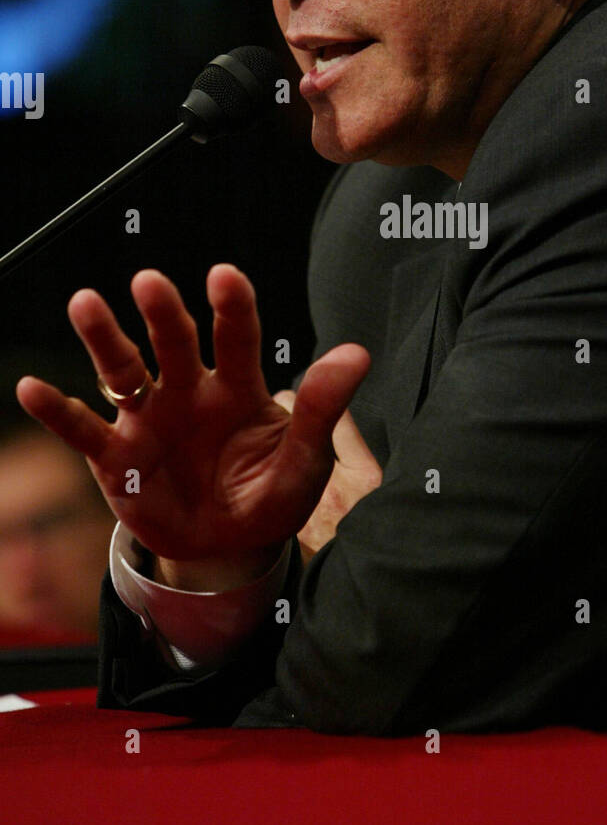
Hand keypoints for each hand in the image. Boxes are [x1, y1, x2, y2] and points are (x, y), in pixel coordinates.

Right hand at [15, 266, 369, 566]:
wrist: (230, 549)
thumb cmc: (270, 495)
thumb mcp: (306, 460)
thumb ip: (322, 408)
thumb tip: (357, 354)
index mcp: (239, 388)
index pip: (237, 337)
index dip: (231, 306)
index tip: (223, 276)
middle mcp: (189, 392)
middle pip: (173, 342)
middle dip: (162, 312)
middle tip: (150, 281)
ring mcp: (149, 420)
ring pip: (123, 370)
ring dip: (104, 337)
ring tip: (86, 303)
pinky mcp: (116, 458)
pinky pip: (83, 430)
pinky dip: (58, 411)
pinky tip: (31, 388)